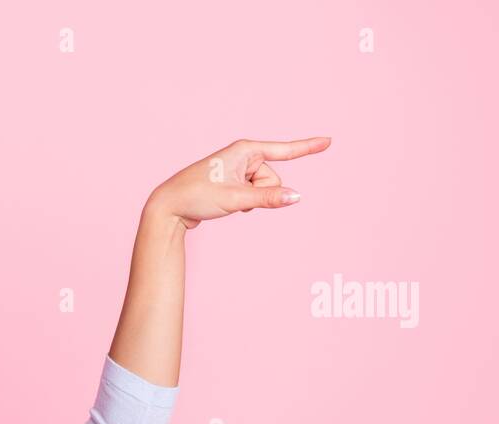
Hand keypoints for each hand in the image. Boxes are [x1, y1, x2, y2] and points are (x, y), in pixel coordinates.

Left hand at [148, 137, 330, 228]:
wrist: (170, 207)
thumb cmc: (197, 196)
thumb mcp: (235, 199)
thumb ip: (268, 199)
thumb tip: (296, 197)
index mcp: (245, 150)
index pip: (284, 150)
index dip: (308, 147)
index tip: (329, 141)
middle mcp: (243, 156)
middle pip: (273, 180)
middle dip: (260, 194)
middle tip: (233, 197)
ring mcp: (239, 169)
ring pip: (264, 190)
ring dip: (250, 201)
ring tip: (224, 200)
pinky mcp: (234, 182)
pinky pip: (253, 195)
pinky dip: (244, 203)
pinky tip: (223, 203)